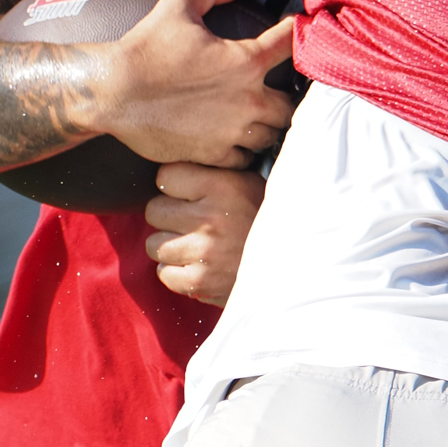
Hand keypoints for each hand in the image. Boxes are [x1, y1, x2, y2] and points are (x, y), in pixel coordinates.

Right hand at [94, 0, 294, 168]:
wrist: (112, 93)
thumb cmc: (144, 49)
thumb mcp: (176, 6)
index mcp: (246, 61)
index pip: (291, 45)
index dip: (297, 35)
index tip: (294, 34)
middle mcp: (248, 100)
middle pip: (290, 106)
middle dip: (284, 97)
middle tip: (272, 91)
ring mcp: (231, 132)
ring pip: (269, 137)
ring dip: (264, 127)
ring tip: (254, 119)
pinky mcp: (212, 155)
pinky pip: (242, 160)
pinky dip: (241, 152)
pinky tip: (231, 141)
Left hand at [144, 162, 265, 305]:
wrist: (293, 262)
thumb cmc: (264, 218)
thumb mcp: (247, 182)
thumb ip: (212, 172)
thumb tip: (172, 165)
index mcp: (222, 186)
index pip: (165, 177)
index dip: (174, 185)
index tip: (186, 193)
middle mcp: (210, 217)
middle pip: (154, 211)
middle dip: (169, 216)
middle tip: (190, 221)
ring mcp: (203, 252)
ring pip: (153, 244)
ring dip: (170, 246)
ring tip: (193, 244)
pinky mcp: (201, 282)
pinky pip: (164, 273)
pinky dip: (176, 272)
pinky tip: (196, 265)